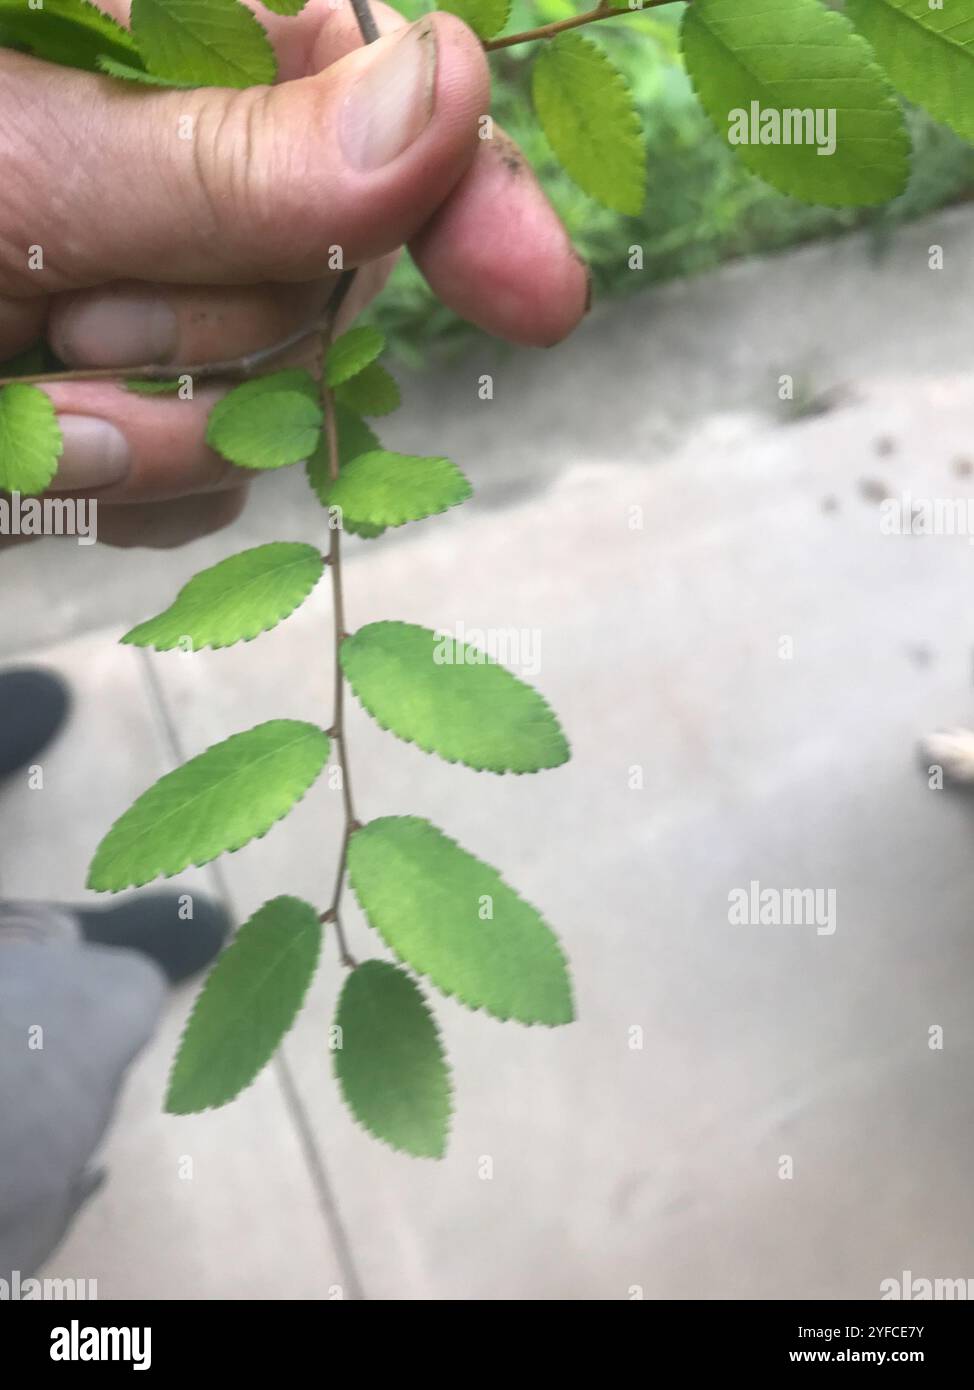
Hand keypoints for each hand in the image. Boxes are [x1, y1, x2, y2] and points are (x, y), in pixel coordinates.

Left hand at [0, 2, 588, 547]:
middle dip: (225, 330)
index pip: (366, 98)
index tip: (539, 297)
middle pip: (326, 276)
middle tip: (75, 318)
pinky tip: (38, 457)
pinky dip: (131, 494)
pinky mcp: (126, 410)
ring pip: (270, 404)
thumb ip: (233, 157)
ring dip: (162, 432)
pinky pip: (201, 490)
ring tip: (30, 390)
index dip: (462, 195)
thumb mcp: (27, 167)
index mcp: (156, 50)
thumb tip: (453, 90)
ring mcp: (153, 300)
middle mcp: (172, 176)